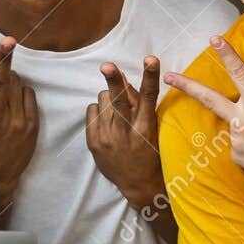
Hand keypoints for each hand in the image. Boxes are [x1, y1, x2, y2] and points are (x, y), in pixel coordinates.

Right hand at [0, 37, 37, 202]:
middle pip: (1, 80)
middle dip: (4, 57)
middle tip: (8, 39)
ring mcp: (16, 122)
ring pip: (17, 83)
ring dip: (10, 77)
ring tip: (3, 90)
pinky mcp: (31, 126)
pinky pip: (29, 95)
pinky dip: (22, 92)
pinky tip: (15, 103)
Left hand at [85, 58, 164, 210]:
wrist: (138, 185)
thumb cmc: (150, 154)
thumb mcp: (152, 129)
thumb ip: (139, 105)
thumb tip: (124, 80)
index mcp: (145, 127)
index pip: (149, 97)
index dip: (150, 76)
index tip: (150, 59)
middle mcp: (125, 131)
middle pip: (118, 99)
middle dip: (113, 79)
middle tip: (107, 65)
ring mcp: (107, 137)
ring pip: (103, 99)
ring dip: (110, 99)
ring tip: (117, 113)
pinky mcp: (93, 142)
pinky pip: (91, 110)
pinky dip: (99, 111)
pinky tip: (107, 121)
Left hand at [165, 34, 243, 187]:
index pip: (240, 73)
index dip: (227, 54)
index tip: (214, 39)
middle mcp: (241, 121)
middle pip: (209, 99)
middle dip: (187, 86)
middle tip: (168, 75)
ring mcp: (236, 140)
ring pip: (237, 124)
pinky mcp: (236, 155)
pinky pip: (243, 142)